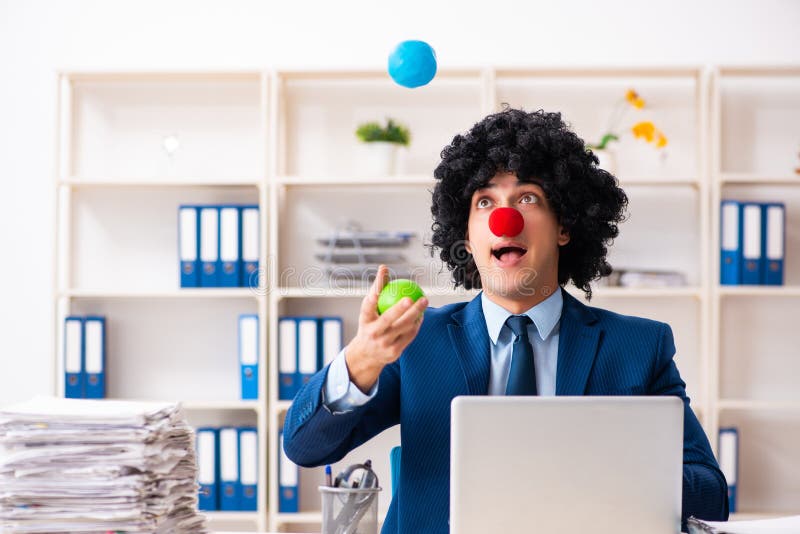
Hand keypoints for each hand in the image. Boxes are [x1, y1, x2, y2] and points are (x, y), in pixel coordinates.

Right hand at [344, 265, 427, 392]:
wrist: (367, 355)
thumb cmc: (370, 324)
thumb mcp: (368, 310)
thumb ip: (377, 289)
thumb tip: (383, 267)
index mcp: (364, 321)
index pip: (367, 307)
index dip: (372, 297)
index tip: (378, 289)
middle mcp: (372, 333)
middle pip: (388, 319)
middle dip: (400, 308)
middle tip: (411, 296)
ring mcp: (383, 344)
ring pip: (403, 327)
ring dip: (416, 314)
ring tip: (424, 301)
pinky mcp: (394, 352)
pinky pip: (409, 336)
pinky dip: (416, 324)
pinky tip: (422, 315)